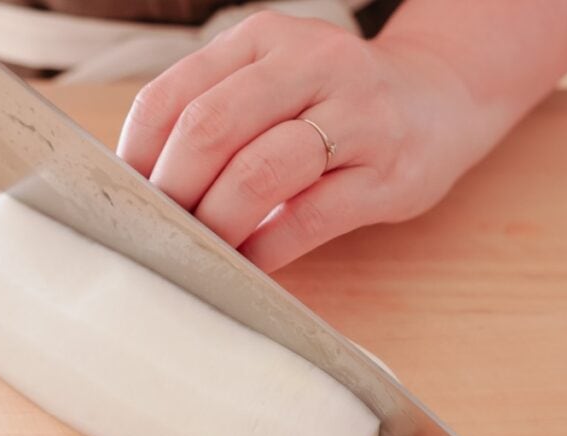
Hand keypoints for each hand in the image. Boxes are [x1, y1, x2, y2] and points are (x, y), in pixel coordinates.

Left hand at [117, 11, 488, 271]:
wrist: (440, 99)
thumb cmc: (335, 104)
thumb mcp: (272, 84)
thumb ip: (215, 117)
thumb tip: (142, 191)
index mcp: (263, 40)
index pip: (170, 96)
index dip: (137, 157)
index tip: (126, 199)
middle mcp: (309, 63)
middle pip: (210, 128)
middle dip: (172, 191)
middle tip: (159, 230)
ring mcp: (356, 115)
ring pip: (261, 170)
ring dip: (217, 222)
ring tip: (202, 248)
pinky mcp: (388, 172)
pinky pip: (310, 217)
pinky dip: (266, 248)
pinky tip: (248, 264)